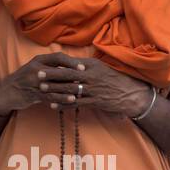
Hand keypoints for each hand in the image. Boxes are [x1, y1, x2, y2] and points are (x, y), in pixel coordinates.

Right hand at [0, 53, 88, 114]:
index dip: (71, 61)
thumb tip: (71, 66)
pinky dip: (62, 99)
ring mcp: (34, 82)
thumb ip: (51, 67)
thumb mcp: (36, 69)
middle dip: (73, 75)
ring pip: (56, 85)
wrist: (7, 92)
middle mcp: (37, 69)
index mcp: (38, 60)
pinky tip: (71, 100)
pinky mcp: (33, 94)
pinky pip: (51, 97)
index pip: (57, 57)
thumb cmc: (25, 79)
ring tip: (81, 91)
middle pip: (59, 71)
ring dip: (70, 88)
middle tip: (86, 78)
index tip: (82, 66)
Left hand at [29, 54, 153, 116]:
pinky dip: (64, 104)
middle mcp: (91, 76)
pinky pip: (76, 103)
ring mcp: (93, 89)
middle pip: (67, 75)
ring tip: (42, 90)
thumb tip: (72, 63)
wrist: (131, 93)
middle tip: (38, 75)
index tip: (44, 63)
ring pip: (70, 89)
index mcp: (92, 66)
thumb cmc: (116, 79)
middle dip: (51, 76)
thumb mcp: (102, 67)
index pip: (71, 64)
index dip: (57, 65)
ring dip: (54, 90)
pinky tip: (53, 106)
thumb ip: (86, 65)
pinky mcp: (94, 101)